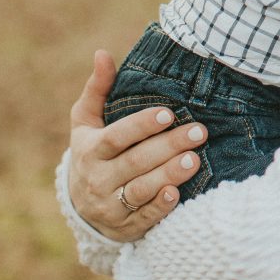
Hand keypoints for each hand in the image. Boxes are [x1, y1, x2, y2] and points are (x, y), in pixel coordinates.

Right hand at [68, 49, 204, 240]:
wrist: (80, 206)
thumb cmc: (92, 151)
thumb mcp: (86, 122)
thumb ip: (98, 89)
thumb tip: (103, 53)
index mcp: (90, 150)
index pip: (116, 137)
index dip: (141, 125)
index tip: (168, 113)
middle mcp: (98, 179)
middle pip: (136, 161)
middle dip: (168, 146)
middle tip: (199, 131)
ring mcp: (110, 205)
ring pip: (141, 189)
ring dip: (168, 174)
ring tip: (194, 159)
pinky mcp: (126, 225)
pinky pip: (144, 217)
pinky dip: (160, 206)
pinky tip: (177, 192)